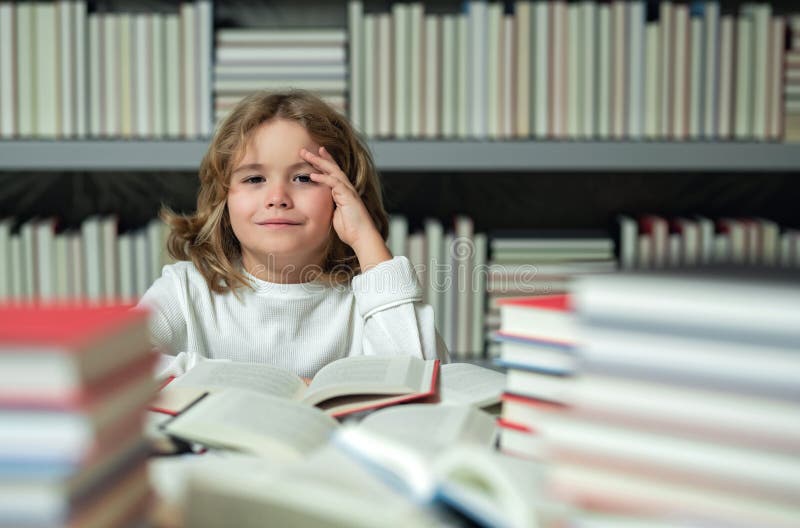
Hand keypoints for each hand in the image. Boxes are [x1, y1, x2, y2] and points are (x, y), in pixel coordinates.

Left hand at [302, 146, 390, 269]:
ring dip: (319, 162)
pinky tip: (313, 175)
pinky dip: (323, 178)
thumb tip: (321, 205)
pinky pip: (334, 184)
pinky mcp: (349, 196)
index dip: (323, 163)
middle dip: (319, 158)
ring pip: (333, 171)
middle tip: (304, 150)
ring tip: (307, 155)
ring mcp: (348, 191)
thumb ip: (330, 207)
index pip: (332, 173)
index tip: (314, 154)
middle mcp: (347, 188)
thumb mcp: (335, 216)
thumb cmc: (351, 230)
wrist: (362, 237)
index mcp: (343, 192)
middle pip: (332, 168)